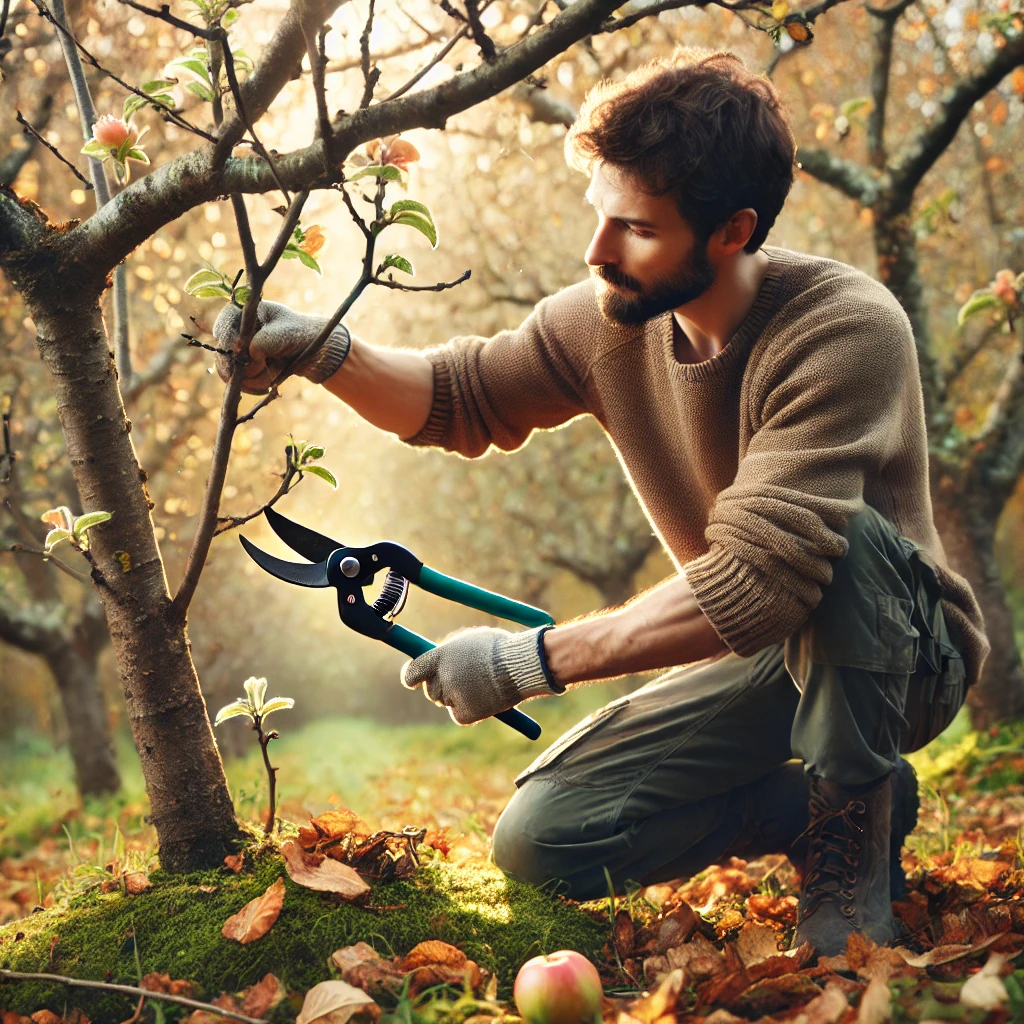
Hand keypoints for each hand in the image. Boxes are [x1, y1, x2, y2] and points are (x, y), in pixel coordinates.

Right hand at [213, 300, 350, 394]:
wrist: (311, 350)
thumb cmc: (298, 334)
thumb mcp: (284, 334)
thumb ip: (263, 343)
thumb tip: (247, 360)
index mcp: (246, 312)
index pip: (225, 321)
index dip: (227, 337)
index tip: (239, 350)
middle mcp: (237, 330)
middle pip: (222, 349)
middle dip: (240, 364)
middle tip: (260, 370)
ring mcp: (238, 351)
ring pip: (227, 369)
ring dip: (248, 378)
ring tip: (269, 378)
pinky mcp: (243, 367)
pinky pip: (237, 381)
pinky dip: (251, 386)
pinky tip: (267, 385)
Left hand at [401, 625, 560, 725]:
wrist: (521, 666)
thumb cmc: (501, 649)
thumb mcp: (471, 642)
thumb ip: (451, 654)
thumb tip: (440, 661)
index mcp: (440, 656)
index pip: (412, 671)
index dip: (411, 677)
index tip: (412, 681)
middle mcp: (441, 677)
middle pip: (430, 690)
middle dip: (441, 687)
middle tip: (461, 683)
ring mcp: (452, 696)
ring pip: (446, 702)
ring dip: (458, 697)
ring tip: (482, 687)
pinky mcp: (464, 714)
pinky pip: (460, 715)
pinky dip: (470, 711)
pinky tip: (486, 700)